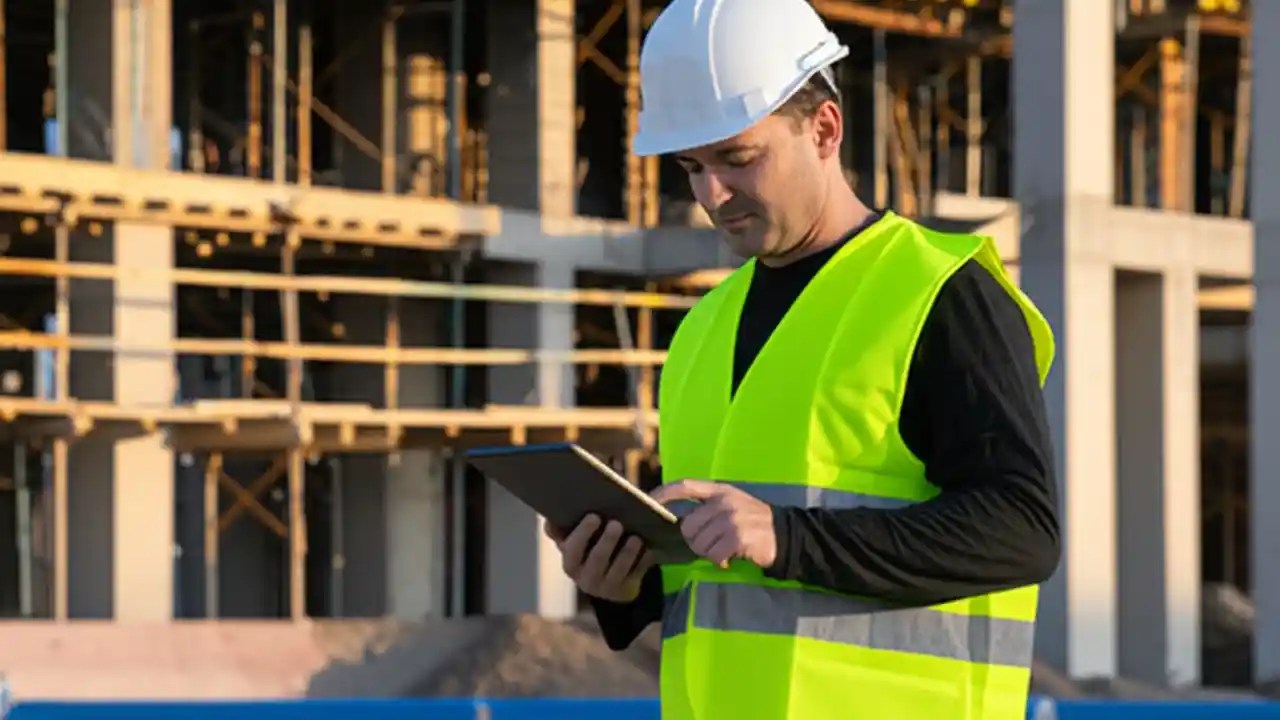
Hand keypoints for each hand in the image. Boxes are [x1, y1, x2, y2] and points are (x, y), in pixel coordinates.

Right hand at [545, 514, 654, 602]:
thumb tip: (551, 517)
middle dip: (606, 542)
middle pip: (596, 560)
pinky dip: (643, 562)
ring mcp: (607, 587)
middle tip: (616, 524)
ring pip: (617, 571)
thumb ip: (561, 530)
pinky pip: (636, 576)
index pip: (572, 549)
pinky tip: (649, 550)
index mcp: (571, 563)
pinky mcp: (626, 591)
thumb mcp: (573, 541)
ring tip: (636, 537)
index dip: (582, 534)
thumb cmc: (588, 550)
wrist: (608, 581)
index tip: (595, 516)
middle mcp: (586, 579)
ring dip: (626, 554)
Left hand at [650, 480, 776, 568]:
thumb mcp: (732, 504)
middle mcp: (723, 502)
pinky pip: (715, 555)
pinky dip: (720, 561)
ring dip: (709, 553)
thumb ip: (708, 508)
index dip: (665, 493)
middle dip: (695, 541)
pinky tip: (730, 558)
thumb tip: (679, 523)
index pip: (685, 486)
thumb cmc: (753, 521)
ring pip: (700, 544)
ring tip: (723, 550)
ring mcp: (732, 519)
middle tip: (711, 546)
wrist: (785, 534)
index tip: (650, 501)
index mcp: (719, 490)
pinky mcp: (738, 537)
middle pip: (688, 526)